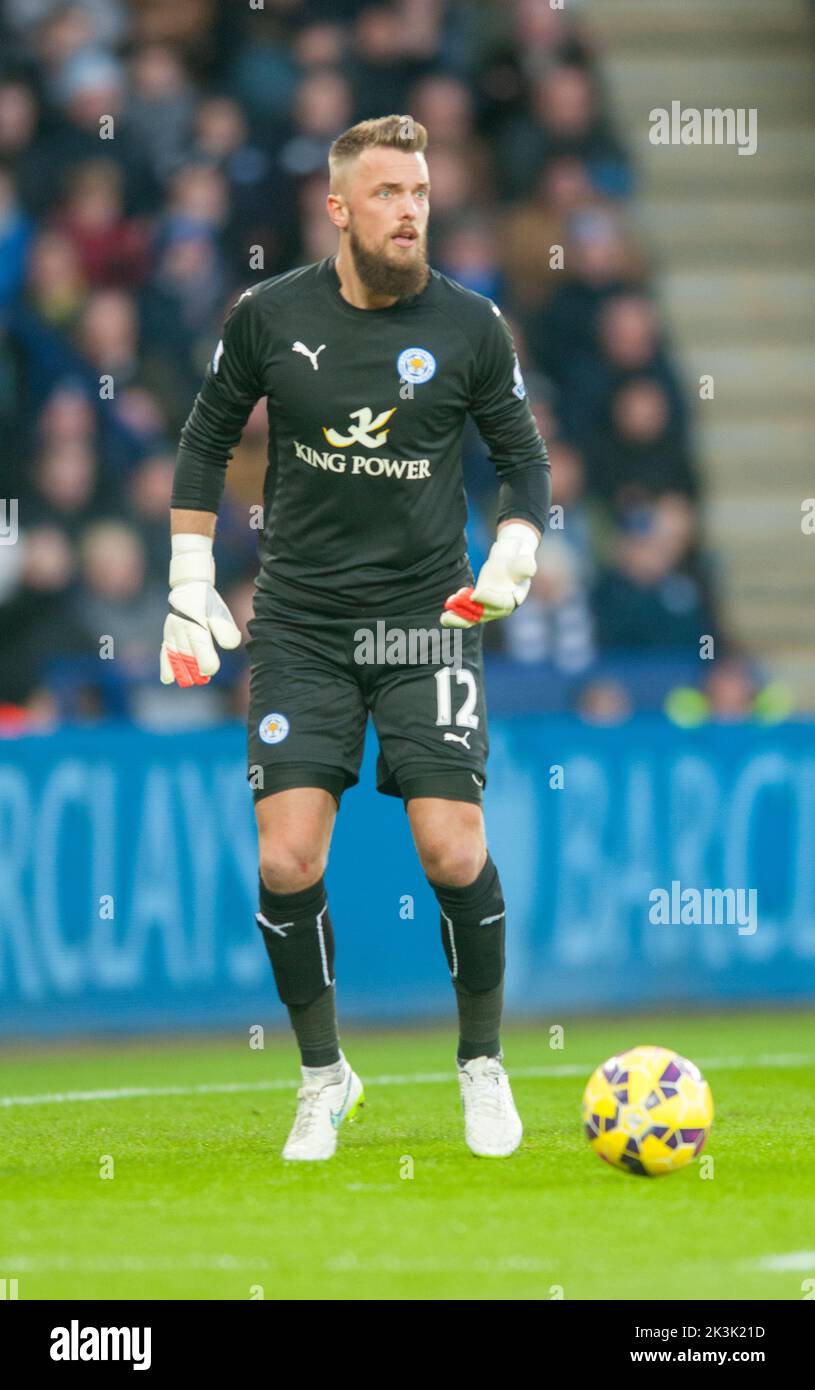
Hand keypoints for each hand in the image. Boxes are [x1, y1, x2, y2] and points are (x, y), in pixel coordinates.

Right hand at [160, 534, 240, 686]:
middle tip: (202, 680)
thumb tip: (230, 646)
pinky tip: (168, 679)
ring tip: (187, 682)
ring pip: (175, 656)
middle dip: (194, 669)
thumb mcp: (220, 612)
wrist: (189, 587)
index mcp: (196, 624)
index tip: (211, 671)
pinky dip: (166, 665)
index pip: (200, 647)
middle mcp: (182, 630)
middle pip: (188, 655)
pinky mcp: (168, 636)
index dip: (206, 662)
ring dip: (181, 670)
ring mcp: (172, 633)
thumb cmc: (207, 602)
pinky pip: (165, 652)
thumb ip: (225, 629)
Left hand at [441, 523, 538, 628]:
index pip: (502, 603)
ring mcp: (489, 609)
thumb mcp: (522, 561)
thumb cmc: (517, 561)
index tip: (476, 594)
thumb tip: (529, 567)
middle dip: (469, 612)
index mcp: (514, 599)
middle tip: (456, 607)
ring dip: (459, 617)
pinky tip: (444, 617)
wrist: (510, 561)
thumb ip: (523, 566)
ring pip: (473, 618)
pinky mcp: (479, 606)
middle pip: (485, 614)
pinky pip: (467, 615)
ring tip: (445, 618)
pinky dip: (456, 616)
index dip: (489, 599)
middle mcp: (501, 608)